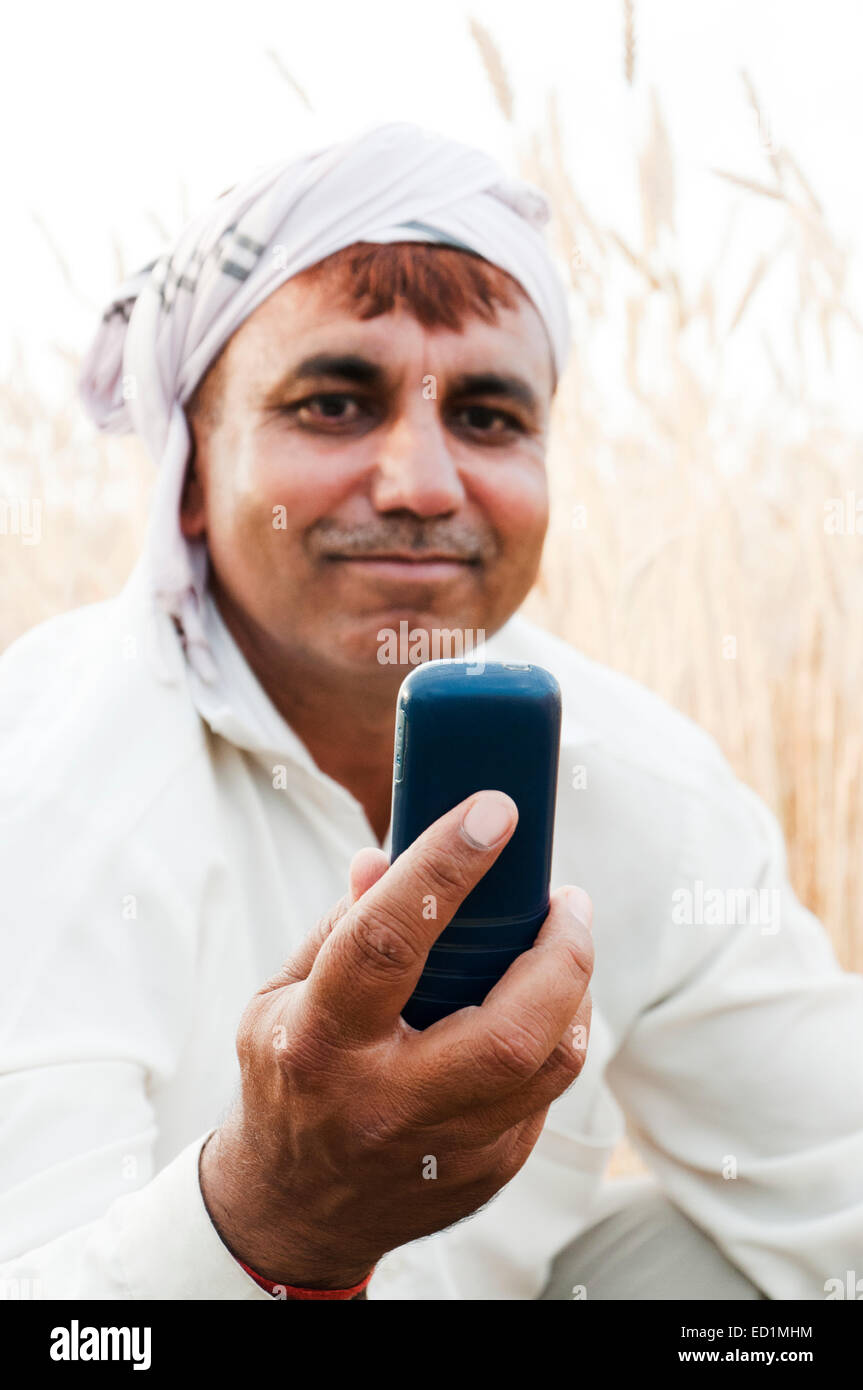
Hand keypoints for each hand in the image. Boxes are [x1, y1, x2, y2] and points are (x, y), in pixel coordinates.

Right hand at [200, 789, 592, 1288]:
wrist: (292, 1212)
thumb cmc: (287, 1077)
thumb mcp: (282, 996)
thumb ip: (339, 929)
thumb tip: (389, 857)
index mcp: (319, 1043)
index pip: (387, 942)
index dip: (443, 868)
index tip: (494, 811)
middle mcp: (386, 1102)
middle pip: (510, 1030)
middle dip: (561, 953)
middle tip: (568, 899)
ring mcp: (443, 1148)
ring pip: (550, 1065)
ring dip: (574, 991)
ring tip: (563, 943)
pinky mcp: (486, 1173)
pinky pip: (544, 1092)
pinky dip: (554, 1035)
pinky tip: (538, 1004)